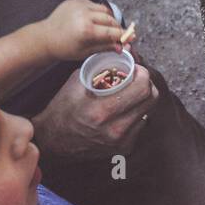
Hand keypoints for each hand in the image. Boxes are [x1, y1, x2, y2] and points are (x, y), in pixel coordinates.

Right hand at [32, 62, 159, 158]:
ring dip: (142, 100)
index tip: (137, 70)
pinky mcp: (124, 148)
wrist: (53, 140)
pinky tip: (122, 110)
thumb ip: (102, 68)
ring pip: (149, 112)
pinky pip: (140, 125)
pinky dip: (135, 114)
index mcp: (102, 111)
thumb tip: (125, 56)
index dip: (144, 74)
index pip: (142, 89)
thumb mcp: (77, 82)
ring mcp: (121, 142)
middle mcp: (114, 129)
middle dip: (147, 85)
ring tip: (128, 94)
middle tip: (137, 79)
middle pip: (151, 100)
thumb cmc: (63, 109)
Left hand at [40, 0, 126, 61]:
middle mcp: (84, 15)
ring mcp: (80, 6)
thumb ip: (105, 47)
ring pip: (104, 10)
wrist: (46, 37)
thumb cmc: (64, 48)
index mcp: (86, 30)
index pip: (112, 32)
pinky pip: (94, 5)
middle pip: (110, 19)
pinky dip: (98, 13)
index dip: (124, 35)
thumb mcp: (86, 52)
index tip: (132, 37)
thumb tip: (121, 47)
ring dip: (109, 19)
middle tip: (121, 34)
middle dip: (117, 27)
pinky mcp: (77, 0)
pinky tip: (95, 21)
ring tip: (107, 28)